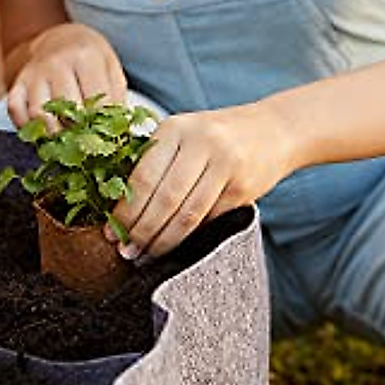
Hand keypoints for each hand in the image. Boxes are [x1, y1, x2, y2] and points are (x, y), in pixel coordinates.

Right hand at [5, 23, 126, 128]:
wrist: (61, 38)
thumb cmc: (90, 60)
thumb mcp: (111, 70)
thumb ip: (115, 100)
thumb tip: (115, 135)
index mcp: (84, 57)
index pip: (95, 104)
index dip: (103, 127)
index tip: (106, 136)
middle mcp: (56, 63)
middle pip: (66, 111)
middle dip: (78, 133)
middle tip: (87, 141)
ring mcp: (34, 73)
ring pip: (38, 114)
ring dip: (53, 133)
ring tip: (66, 138)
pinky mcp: (18, 83)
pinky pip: (15, 110)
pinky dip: (26, 126)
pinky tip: (42, 130)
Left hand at [108, 101, 293, 258]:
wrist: (274, 129)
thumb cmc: (216, 135)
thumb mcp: (182, 133)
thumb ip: (155, 159)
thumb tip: (119, 204)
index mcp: (175, 128)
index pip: (143, 176)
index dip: (125, 209)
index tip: (110, 231)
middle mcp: (200, 143)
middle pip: (164, 199)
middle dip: (141, 230)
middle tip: (126, 251)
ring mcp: (225, 166)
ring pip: (187, 215)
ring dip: (164, 241)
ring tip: (146, 256)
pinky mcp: (244, 188)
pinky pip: (210, 220)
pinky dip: (190, 238)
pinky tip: (175, 248)